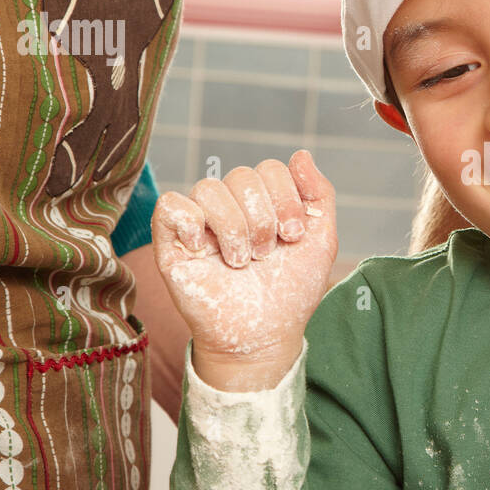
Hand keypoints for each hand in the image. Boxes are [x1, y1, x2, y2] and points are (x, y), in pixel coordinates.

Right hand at [151, 150, 336, 391]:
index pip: (271, 168)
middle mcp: (231, 205)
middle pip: (242, 176)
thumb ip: (319, 194)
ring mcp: (200, 222)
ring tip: (241, 261)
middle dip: (262, 219)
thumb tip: (302, 153)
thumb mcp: (320, 240)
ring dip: (234, 229)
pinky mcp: (172, 243)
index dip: (286, 199)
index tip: (293, 237)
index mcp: (264, 201)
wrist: (263, 336)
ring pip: (209, 188)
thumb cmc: (290, 291)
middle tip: (266, 255)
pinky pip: (169, 204)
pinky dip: (189, 221)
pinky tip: (204, 248)